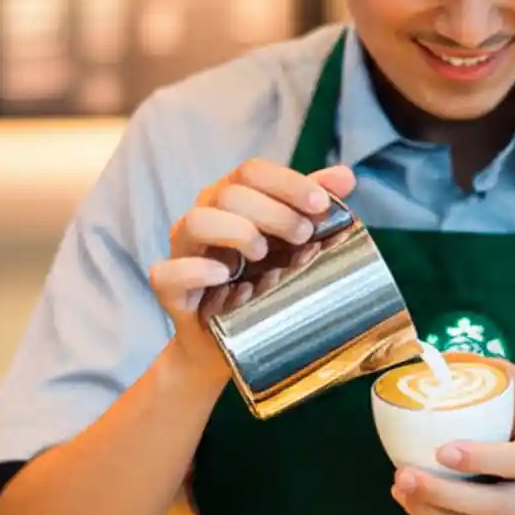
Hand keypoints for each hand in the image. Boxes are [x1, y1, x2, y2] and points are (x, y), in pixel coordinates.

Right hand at [149, 159, 355, 385]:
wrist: (230, 343)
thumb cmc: (263, 282)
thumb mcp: (292, 243)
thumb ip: (312, 208)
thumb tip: (346, 176)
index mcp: (233, 198)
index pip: (253, 171)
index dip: (288, 183)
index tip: (320, 204)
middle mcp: (204, 216)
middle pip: (230, 193)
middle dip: (273, 212)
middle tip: (304, 236)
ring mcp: (184, 251)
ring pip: (195, 222)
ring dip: (236, 232)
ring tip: (264, 254)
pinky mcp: (169, 288)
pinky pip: (167, 272)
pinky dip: (197, 270)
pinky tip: (225, 276)